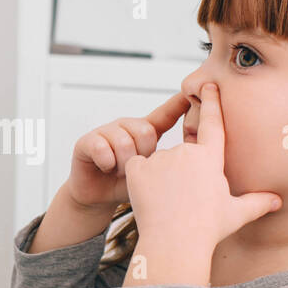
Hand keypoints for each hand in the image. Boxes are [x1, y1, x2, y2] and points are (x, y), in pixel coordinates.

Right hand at [65, 92, 189, 209]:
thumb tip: (194, 158)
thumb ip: (168, 163)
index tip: (200, 90)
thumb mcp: (153, 175)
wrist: (96, 198)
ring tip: (120, 171)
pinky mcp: (86, 141)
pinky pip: (103, 148)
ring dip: (124, 164)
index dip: (179, 104)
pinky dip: (107, 163)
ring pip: (124, 142)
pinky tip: (106, 168)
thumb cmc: (127, 185)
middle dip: (144, 155)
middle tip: (136, 168)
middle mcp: (126, 126)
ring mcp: (105, 131)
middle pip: (145, 131)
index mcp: (144, 132)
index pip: (165, 114)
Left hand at [123, 81, 281, 285]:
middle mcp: (186, 152)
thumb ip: (256, 203)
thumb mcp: (235, 214)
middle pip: (184, 154)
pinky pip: (137, 166)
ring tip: (168, 204)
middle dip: (183, 173)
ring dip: (162, 177)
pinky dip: (141, 178)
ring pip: (160, 162)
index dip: (211, 102)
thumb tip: (277, 202)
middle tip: (185, 200)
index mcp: (211, 159)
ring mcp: (161, 159)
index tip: (208, 84)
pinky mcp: (138, 168)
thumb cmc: (207, 230)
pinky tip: (148, 197)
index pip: (213, 124)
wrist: (175, 243)